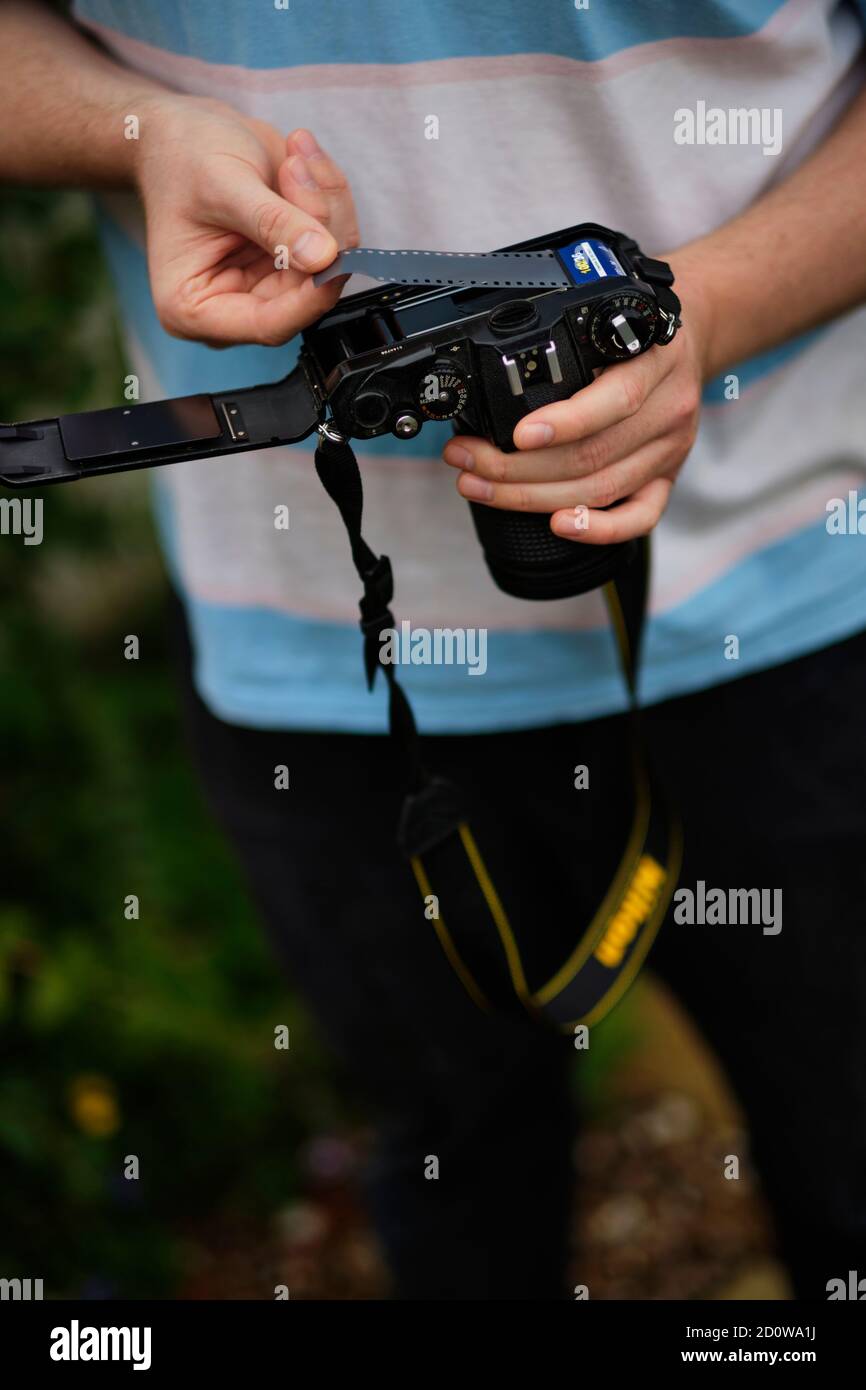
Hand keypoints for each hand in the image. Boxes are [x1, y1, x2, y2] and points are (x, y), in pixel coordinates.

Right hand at [132, 96, 358, 346]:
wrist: (181, 130)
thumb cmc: (181, 157)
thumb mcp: (223, 184)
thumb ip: (272, 223)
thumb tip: (323, 257)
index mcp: (194, 308)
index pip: (269, 325)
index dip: (309, 295)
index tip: (333, 253)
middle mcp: (235, 306)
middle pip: (307, 292)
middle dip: (317, 225)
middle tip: (297, 168)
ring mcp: (268, 285)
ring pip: (329, 265)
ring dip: (326, 203)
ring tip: (295, 156)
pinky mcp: (292, 262)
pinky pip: (335, 241)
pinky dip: (329, 197)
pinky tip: (302, 160)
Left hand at [442, 259, 713, 542]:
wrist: (689, 341)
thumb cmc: (637, 334)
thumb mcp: (609, 320)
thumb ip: (571, 348)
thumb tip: (497, 381)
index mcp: (654, 363)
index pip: (615, 401)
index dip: (565, 423)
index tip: (518, 434)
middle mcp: (667, 410)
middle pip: (593, 455)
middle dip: (517, 466)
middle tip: (467, 460)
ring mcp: (669, 451)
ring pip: (600, 488)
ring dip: (532, 496)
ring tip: (481, 487)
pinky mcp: (667, 479)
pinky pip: (639, 517)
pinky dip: (598, 529)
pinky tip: (560, 525)